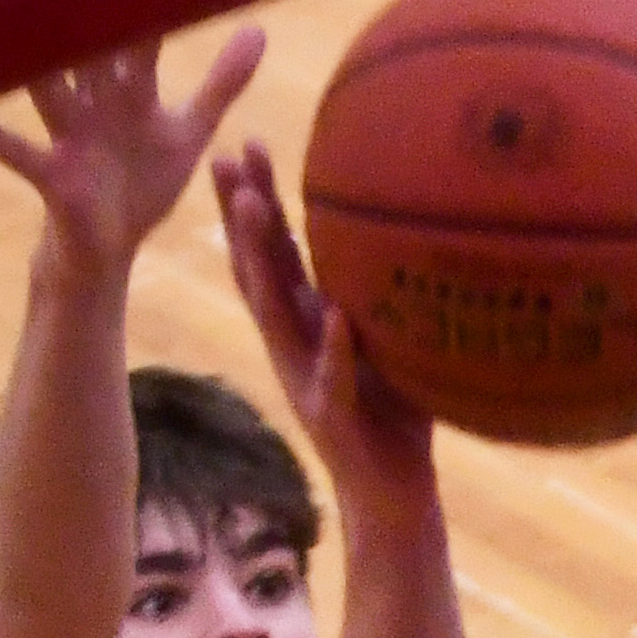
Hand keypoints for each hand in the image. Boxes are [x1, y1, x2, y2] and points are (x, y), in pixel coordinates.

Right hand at [0, 33, 264, 275]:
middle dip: (78, 14)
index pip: (138, 38)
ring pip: (46, 89)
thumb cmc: (142, 181)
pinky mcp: (52, 174)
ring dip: (30, 61)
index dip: (142, 1)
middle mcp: (95, 104)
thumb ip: (220, 83)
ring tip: (1, 18)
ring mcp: (69, 136)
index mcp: (128, 92)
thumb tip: (260, 30)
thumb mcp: (188, 133)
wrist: (109, 245)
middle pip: (86, 53)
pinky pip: (14, 148)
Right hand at [212, 140, 435, 498]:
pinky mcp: (333, 419)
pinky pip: (333, 378)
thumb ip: (383, 293)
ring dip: (262, 260)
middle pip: (258, 269)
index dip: (255, 201)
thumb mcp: (388, 341)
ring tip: (251, 209)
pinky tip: (334, 315)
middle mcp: (296, 346)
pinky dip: (334, 347)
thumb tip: (414, 229)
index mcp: (306, 324)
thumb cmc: (394, 413)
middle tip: (222, 154)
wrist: (392, 494)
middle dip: (238, 212)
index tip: (245, 143)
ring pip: (275, 313)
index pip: (274, 253)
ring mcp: (307, 381)